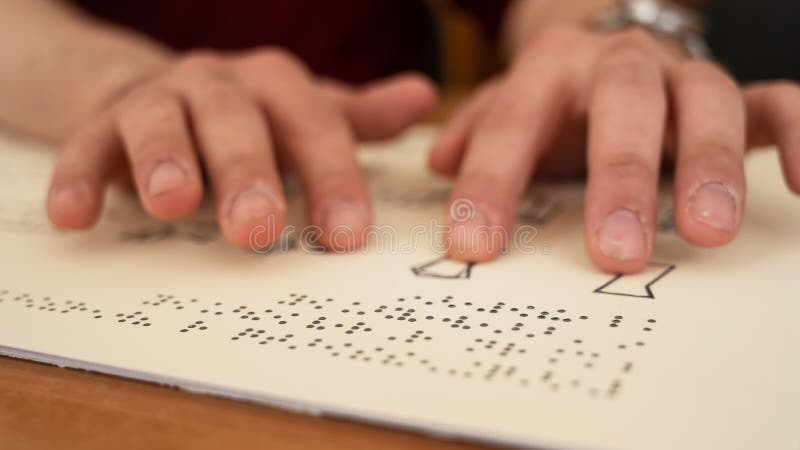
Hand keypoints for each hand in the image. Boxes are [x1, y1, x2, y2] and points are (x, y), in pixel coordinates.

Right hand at [47, 47, 436, 249]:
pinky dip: (79, 178)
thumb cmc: (254, 120)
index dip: (331, 179)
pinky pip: (86, 146)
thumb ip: (357, 117)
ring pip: (160, 122)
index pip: (314, 128)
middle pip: (236, 121)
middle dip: (248, 172)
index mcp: (278, 87)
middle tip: (258, 229)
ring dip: (165, 161)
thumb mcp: (307, 116)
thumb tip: (423, 98)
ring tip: (174, 206)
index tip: (346, 236)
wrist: (168, 94)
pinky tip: (75, 216)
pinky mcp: (100, 125)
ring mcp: (158, 100)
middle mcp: (219, 85)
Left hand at [430, 24, 799, 272]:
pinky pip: (777, 103)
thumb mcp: (508, 109)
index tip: (473, 245)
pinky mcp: (736, 97)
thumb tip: (438, 163)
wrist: (610, 49)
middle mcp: (619, 65)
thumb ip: (475, 134)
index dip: (489, 183)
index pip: (513, 123)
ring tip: (706, 233)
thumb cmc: (556, 98)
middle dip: (619, 177)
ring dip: (710, 164)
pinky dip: (798, 134)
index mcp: (550, 68)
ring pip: (706, 103)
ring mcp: (680, 79)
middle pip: (623, 105)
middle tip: (615, 255)